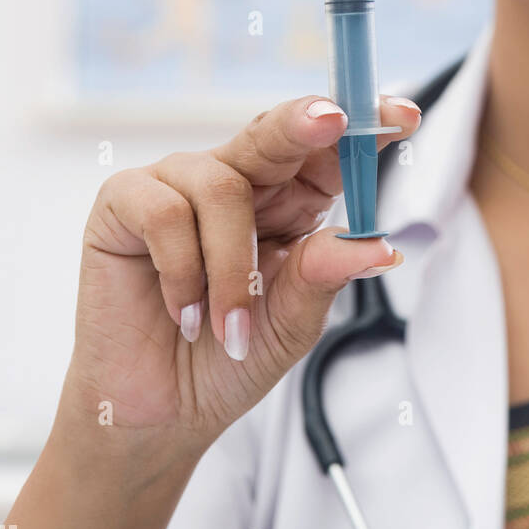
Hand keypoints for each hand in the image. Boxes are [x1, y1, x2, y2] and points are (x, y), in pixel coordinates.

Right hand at [61, 95, 418, 450]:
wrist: (159, 412)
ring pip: (222, 187)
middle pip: (275, 133)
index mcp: (287, 199)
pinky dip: (182, 271)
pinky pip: (166, 212)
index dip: (363, 127)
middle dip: (305, 122)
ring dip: (231, 268)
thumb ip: (324, 275)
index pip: (329, 152)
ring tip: (228, 326)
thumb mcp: (291, 322)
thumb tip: (377, 245)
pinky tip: (183, 312)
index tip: (404, 116)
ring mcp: (177, 183)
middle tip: (332, 120)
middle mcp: (235, 178)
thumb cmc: (229, 358)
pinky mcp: (124, 201)